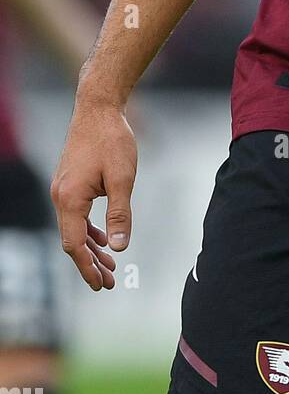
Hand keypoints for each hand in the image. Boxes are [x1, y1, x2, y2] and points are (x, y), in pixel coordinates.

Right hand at [50, 100, 137, 290]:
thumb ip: (120, 214)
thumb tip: (120, 248)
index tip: (103, 284)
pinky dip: (89, 229)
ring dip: (91, 247)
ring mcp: (63, 188)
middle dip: (91, 263)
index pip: (74, 244)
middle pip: (73, 240)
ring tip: (109, 265)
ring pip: (75, 228)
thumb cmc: (112, 140)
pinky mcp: (70, 181)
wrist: (98, 108)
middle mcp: (61, 196)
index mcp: (70, 199)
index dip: (88, 267)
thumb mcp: (122, 179)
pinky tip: (103, 238)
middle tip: (110, 283)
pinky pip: (77, 214)